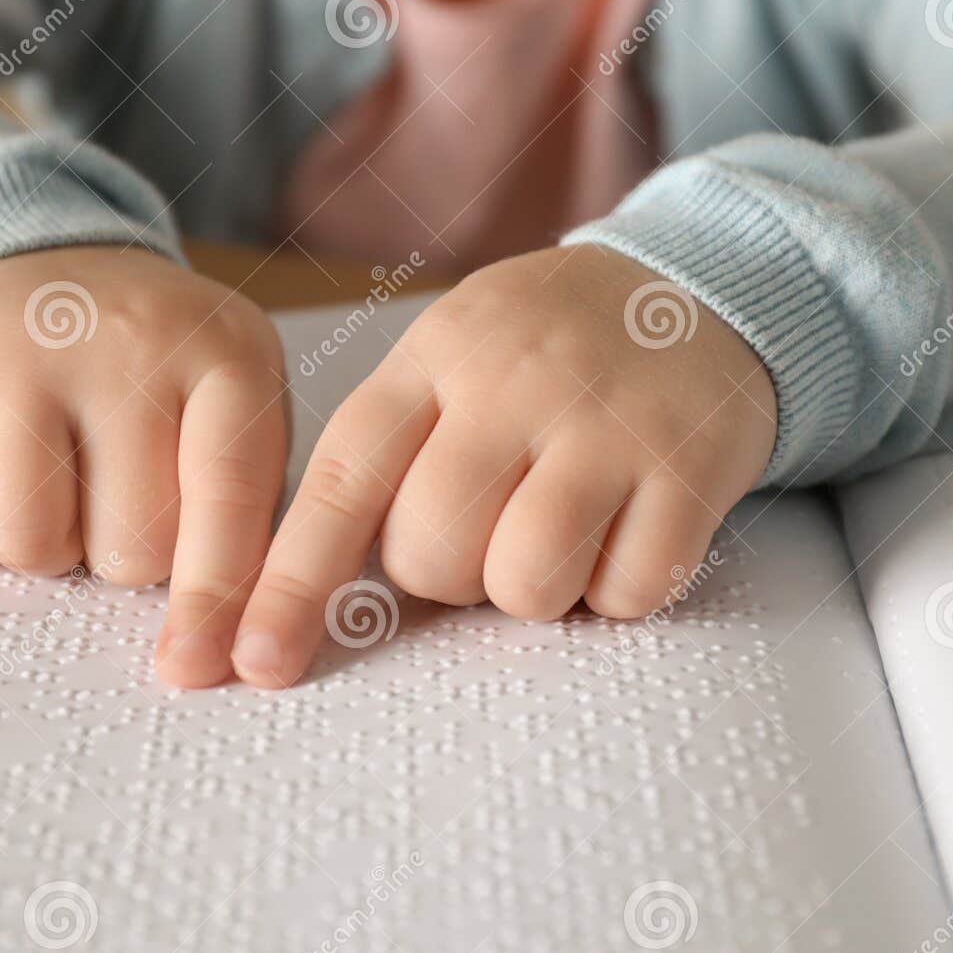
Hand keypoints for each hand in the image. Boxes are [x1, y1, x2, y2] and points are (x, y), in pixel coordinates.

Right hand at [0, 245, 287, 688]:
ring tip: (64, 491)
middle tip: (120, 497)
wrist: (54, 262)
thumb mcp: (236, 407)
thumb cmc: (166, 372)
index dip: (216, 597)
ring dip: (46, 551)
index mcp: (229, 359)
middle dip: (126, 556)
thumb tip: (230, 650)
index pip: (227, 499)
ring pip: (28, 540)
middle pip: (130, 545)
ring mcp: (29, 355)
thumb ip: (247, 511)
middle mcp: (132, 346)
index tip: (201, 670)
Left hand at [226, 244, 776, 687]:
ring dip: (537, 588)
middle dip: (451, 574)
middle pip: (432, 553)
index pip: (342, 479)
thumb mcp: (454, 356)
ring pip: (526, 584)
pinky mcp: (688, 467)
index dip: (292, 581)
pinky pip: (628, 593)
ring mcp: (606, 424)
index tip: (255, 662)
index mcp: (436, 357)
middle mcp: (515, 384)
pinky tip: (630, 525)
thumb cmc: (548, 352)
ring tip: (563, 529)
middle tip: (496, 526)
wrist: (697, 290)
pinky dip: (621, 587)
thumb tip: (317, 596)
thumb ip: (394, 451)